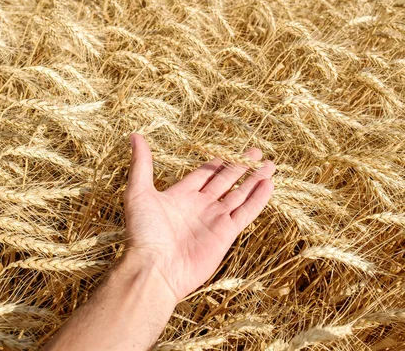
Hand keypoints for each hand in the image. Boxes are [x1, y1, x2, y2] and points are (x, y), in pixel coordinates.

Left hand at [124, 134, 274, 300]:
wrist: (155, 268)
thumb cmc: (144, 232)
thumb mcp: (138, 192)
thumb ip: (142, 164)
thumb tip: (134, 136)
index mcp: (181, 195)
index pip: (205, 174)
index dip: (219, 163)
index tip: (232, 151)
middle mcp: (200, 206)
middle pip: (226, 182)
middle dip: (241, 167)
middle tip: (257, 153)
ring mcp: (214, 220)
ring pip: (239, 195)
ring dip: (254, 180)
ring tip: (270, 166)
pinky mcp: (225, 234)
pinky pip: (245, 213)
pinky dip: (257, 200)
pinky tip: (268, 186)